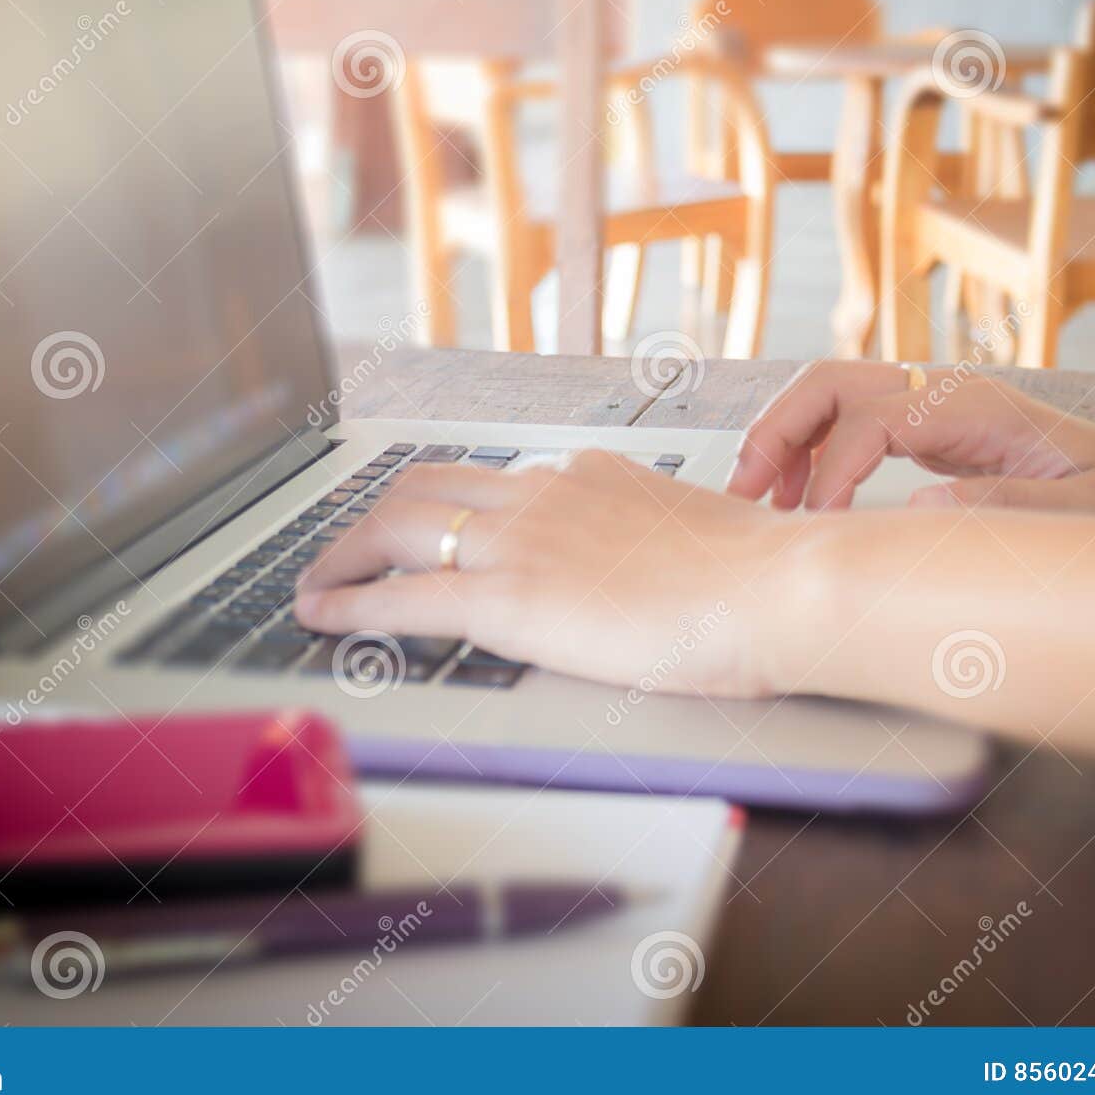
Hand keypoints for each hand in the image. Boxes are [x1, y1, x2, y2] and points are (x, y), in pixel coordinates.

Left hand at [295, 451, 805, 697]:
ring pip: (397, 525)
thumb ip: (648, 540)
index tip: (427, 522)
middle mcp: (540, 494)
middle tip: (348, 547)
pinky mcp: (505, 599)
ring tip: (319, 582)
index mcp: (587, 477)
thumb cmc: (757, 577)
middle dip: (374, 516)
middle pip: (424, 485)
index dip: (445, 502)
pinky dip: (349, 604)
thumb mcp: (693, 537)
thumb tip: (645, 565)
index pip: (493, 480)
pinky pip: (402, 597)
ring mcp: (518, 541)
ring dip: (346, 554)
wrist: (774, 589)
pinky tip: (321, 617)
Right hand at [726, 359, 1094, 511]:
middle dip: (776, 430)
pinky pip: (847, 426)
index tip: (815, 523)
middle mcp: (945, 392)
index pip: (870, 416)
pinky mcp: (927, 430)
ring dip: (783, 440)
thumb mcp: (1086, 515)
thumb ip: (1007, 510)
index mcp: (978, 407)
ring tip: (756, 501)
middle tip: (742, 492)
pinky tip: (802, 503)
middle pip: (829, 381)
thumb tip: (915, 509)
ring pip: (828, 397)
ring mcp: (932, 406)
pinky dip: (810, 457)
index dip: (831, 466)